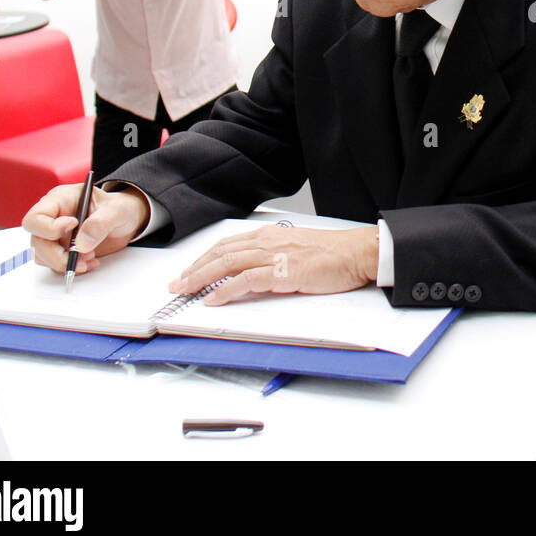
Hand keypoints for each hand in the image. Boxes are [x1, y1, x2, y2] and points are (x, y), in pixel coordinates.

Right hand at [22, 184, 149, 275]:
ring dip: (65, 263)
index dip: (50, 228)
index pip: (36, 217)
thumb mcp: (116, 210)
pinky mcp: (61, 249)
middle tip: (81, 257)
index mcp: (60, 200)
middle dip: (57, 255)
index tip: (73, 226)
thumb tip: (81, 244)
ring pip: (43, 256)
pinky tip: (90, 262)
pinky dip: (72, 267)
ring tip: (90, 257)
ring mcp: (55, 235)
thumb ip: (100, 223)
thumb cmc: (119, 209)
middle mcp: (52, 218)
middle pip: (37, 241)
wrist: (127, 221)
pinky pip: (55, 264)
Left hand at [167, 225, 379, 305]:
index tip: (190, 270)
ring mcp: (274, 256)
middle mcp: (268, 242)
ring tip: (185, 291)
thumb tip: (256, 270)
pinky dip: (225, 290)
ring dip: (201, 278)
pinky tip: (213, 299)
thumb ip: (276, 256)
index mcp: (271, 236)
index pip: (228, 244)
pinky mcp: (282, 272)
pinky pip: (245, 281)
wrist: (358, 252)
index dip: (205, 258)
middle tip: (176, 283)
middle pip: (221, 253)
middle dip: (194, 268)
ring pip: (226, 264)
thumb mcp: (298, 249)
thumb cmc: (335, 253)